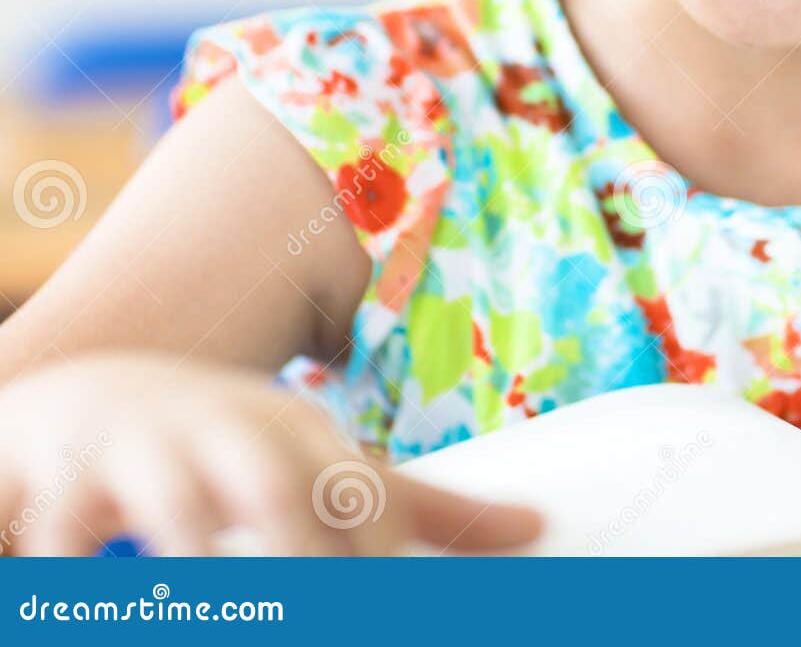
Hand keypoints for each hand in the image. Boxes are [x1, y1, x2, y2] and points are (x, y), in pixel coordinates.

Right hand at [0, 351, 542, 555]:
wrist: (90, 392)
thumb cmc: (235, 445)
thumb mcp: (325, 464)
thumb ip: (426, 506)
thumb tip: (539, 528)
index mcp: (298, 430)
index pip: (354, 486)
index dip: (377, 544)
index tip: (387, 595)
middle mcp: (226, 429)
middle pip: (273, 489)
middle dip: (299, 559)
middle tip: (310, 605)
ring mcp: (143, 447)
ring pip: (176, 505)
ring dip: (200, 564)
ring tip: (211, 596)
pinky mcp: (65, 476)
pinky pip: (65, 529)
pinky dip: (78, 567)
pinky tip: (98, 595)